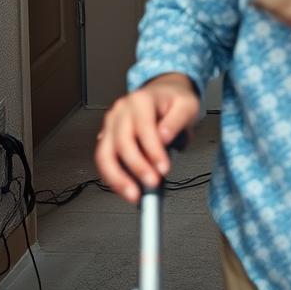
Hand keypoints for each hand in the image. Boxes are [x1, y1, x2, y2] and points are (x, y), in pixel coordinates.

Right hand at [94, 73, 198, 202]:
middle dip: (137, 168)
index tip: (163, 168)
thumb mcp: (187, 105)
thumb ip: (177, 120)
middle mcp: (121, 111)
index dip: (153, 151)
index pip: (143, 128)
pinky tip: (125, 188)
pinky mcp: (107, 137)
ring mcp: (111, 124)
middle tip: (152, 184)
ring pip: (104, 155)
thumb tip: (164, 137)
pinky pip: (104, 160)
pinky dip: (113, 177)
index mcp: (141, 100)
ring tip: (133, 195)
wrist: (163, 94)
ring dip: (117, 178)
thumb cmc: (174, 101)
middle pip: (121, 143)